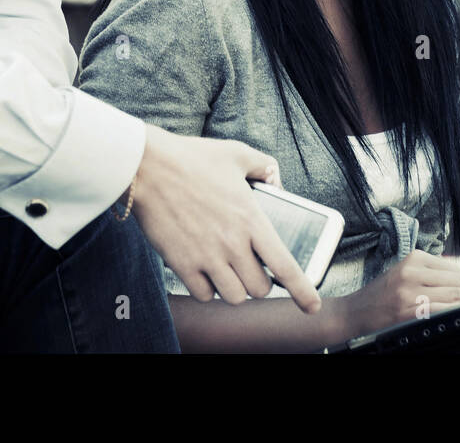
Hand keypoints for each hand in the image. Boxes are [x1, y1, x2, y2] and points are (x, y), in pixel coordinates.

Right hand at [130, 126, 321, 313]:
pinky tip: (206, 274)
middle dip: (261, 283)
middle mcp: (232, 244)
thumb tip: (276, 179)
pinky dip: (208, 290)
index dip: (303, 291)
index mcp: (251, 219)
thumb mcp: (235, 153)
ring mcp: (206, 256)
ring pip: (234, 297)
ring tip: (230, 273)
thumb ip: (263, 165)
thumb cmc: (191, 158)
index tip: (312, 306)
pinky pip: (204, 295)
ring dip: (236, 289)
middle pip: (260, 289)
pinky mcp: (181, 263)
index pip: (285, 266)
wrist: (147, 167)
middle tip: (254, 269)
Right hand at [342, 251, 459, 336]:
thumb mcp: (407, 276)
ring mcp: (409, 290)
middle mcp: (413, 270)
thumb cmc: (382, 297)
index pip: (456, 270)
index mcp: (415, 259)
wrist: (353, 314)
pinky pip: (442, 310)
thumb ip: (435, 276)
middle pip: (458, 281)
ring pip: (454, 295)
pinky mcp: (407, 308)